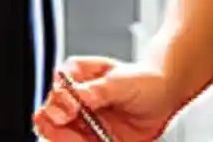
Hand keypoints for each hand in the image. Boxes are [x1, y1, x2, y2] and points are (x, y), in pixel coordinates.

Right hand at [33, 57, 183, 141]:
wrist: (164, 96)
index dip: (59, 103)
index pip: (55, 91)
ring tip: (85, 140)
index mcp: (74, 76)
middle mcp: (73, 99)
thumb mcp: (120, 81)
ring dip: (68, 140)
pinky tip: (98, 141)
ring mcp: (81, 120)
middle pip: (49, 116)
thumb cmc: (142, 80)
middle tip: (71, 132)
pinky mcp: (91, 138)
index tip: (72, 110)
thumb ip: (98, 90)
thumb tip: (78, 96)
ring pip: (59, 136)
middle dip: (55, 128)